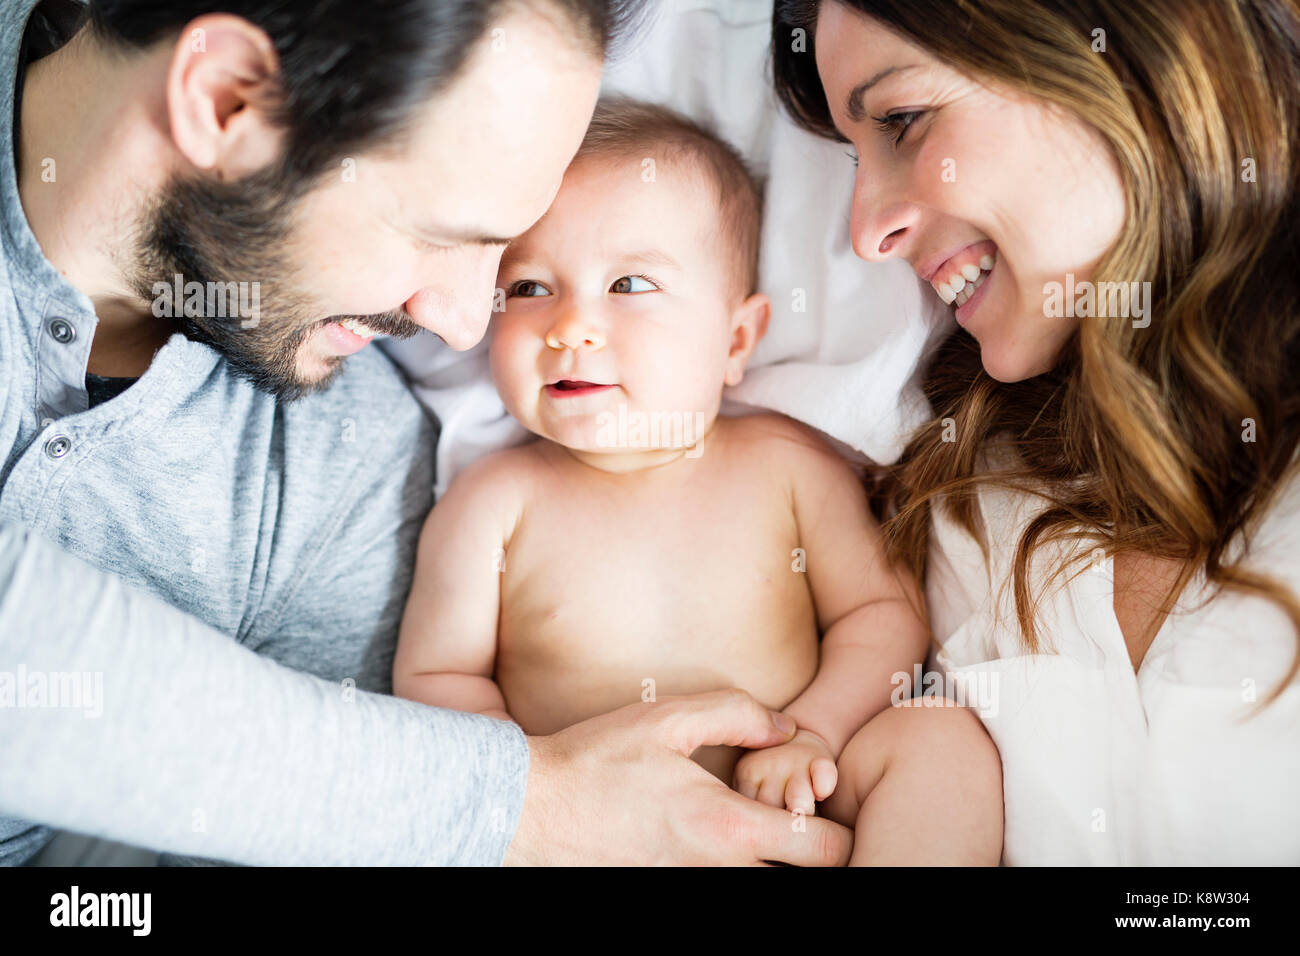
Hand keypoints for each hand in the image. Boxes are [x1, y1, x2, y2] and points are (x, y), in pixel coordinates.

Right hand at [503, 689, 852, 865]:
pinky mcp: (664, 896)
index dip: (838, 832)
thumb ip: (736, 714)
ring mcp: (689, 892)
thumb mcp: (665, 720)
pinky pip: (716, 893)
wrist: (529, 812)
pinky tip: (711, 846)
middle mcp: (716, 873)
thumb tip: (787, 728)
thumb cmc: (595, 761)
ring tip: (756, 836)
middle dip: (810, 858)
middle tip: (794, 826)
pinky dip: (729, 872)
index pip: (826, 853)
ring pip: (759, 891)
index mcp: (726, 826)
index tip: (819, 810)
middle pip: (800, 884)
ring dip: (768, 867)